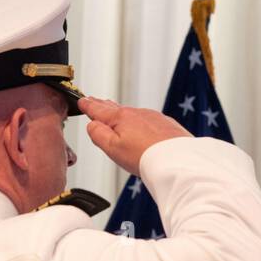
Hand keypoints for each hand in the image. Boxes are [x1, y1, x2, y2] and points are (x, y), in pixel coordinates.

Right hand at [78, 97, 192, 174]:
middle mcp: (137, 113)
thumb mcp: (113, 148)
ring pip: (133, 114)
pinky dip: (140, 122)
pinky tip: (141, 128)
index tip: (82, 101)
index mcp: (120, 118)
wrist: (178, 160)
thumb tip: (91, 125)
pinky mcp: (166, 124)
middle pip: (115, 109)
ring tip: (115, 115)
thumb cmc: (147, 157)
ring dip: (122, 114)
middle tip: (94, 101)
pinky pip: (148, 120)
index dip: (88, 105)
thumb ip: (98, 135)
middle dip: (103, 105)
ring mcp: (153, 117)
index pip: (99, 110)